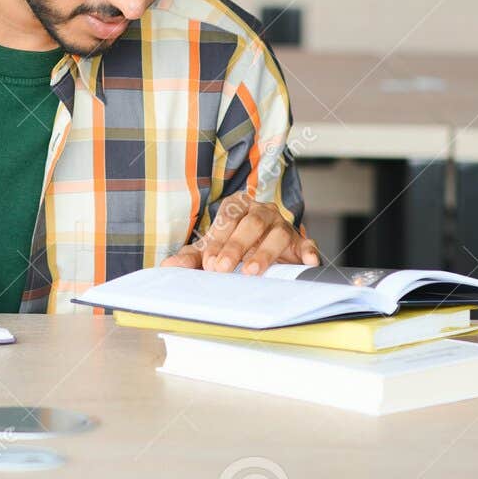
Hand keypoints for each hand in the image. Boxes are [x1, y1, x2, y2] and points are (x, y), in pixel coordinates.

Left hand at [161, 192, 319, 274]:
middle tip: (222, 268)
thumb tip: (169, 266)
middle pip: (252, 223)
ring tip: (252, 272)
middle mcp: (262, 212)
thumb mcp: (213, 248)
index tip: (208, 264)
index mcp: (238, 206)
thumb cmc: (234, 243)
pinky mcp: (300, 242)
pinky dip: (308, 252)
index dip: (217, 241)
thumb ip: (193, 256)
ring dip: (265, 253)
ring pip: (278, 233)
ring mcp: (283, 225)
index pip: (227, 218)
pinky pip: (306, 244)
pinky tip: (307, 263)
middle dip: (236, 246)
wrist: (264, 245)